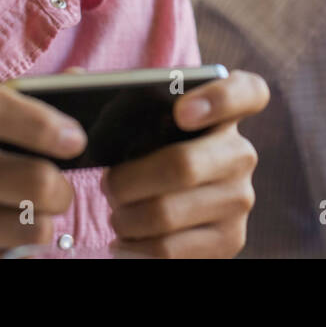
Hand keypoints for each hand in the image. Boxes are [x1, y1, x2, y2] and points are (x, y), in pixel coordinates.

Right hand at [0, 86, 85, 257]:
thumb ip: (13, 104)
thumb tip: (78, 82)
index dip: (44, 124)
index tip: (75, 141)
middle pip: (34, 182)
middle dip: (61, 192)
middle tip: (56, 192)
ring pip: (30, 228)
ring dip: (40, 227)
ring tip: (23, 216)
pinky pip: (5, 260)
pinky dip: (11, 253)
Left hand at [103, 69, 269, 257]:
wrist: (163, 217)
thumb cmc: (146, 158)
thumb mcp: (138, 126)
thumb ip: (113, 97)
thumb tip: (76, 78)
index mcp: (224, 114)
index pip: (248, 92)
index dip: (219, 98)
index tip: (180, 111)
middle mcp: (241, 153)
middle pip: (185, 165)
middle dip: (129, 179)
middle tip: (107, 185)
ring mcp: (239, 198)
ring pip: (167, 212)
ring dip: (126, 216)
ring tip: (116, 213)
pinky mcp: (230, 239)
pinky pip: (170, 248)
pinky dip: (136, 246)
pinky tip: (125, 240)